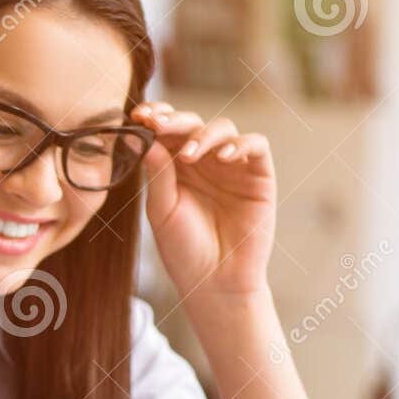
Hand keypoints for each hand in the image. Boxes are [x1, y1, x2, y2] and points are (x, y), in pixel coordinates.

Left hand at [131, 101, 275, 299]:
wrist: (215, 282)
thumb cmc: (184, 250)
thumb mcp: (162, 212)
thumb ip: (158, 175)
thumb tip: (148, 139)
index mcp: (176, 167)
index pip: (167, 132)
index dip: (155, 118)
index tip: (139, 116)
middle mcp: (205, 161)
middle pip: (193, 123)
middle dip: (175, 120)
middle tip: (159, 124)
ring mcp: (232, 166)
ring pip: (223, 128)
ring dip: (204, 134)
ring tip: (189, 154)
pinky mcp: (259, 175)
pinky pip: (256, 145)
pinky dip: (241, 144)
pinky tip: (223, 158)